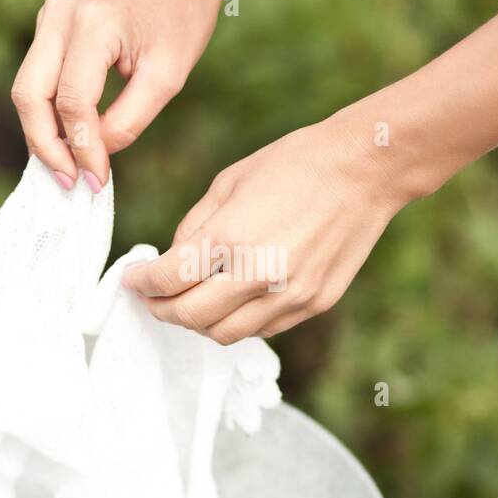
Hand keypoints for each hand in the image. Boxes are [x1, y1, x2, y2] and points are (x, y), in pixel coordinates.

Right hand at [10, 0, 221, 189]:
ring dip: (42, 132)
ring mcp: (48, 15)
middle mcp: (60, 15)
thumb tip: (95, 156)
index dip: (82, 147)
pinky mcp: (48, 23)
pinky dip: (49, 111)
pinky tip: (68, 139)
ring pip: (26, 88)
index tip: (98, 179)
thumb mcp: (169, 76)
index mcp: (94, 23)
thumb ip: (130, 119)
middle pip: (29, 94)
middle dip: (45, 145)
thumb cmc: (181, 19)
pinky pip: (37, 76)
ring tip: (68, 168)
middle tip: (69, 181)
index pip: (73, 100)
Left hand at [123, 110, 401, 343]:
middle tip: (153, 299)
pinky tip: (232, 300)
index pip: (167, 280)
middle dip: (162, 310)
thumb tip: (173, 261)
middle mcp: (256, 274)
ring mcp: (288, 295)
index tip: (133, 280)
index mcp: (228, 237)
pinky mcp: (313, 304)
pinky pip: (262, 328)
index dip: (141, 283)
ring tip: (191, 303)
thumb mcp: (229, 182)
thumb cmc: (294, 164)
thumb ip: (195, 227)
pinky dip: (238, 321)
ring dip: (198, 323)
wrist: (365, 169)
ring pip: (224, 333)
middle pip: (189, 316)